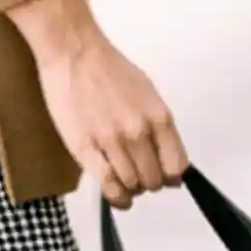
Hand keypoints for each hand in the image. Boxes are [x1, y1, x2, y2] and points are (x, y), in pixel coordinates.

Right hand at [7, 0, 189, 209]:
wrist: (73, 53)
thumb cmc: (106, 68)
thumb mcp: (146, 92)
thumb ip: (158, 124)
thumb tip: (167, 153)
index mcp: (158, 116)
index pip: (176, 164)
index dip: (171, 177)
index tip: (165, 179)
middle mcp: (138, 131)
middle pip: (154, 179)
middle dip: (149, 184)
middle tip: (140, 179)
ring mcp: (111, 141)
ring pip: (132, 184)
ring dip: (130, 188)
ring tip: (124, 183)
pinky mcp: (85, 148)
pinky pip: (108, 184)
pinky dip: (116, 197)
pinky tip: (118, 198)